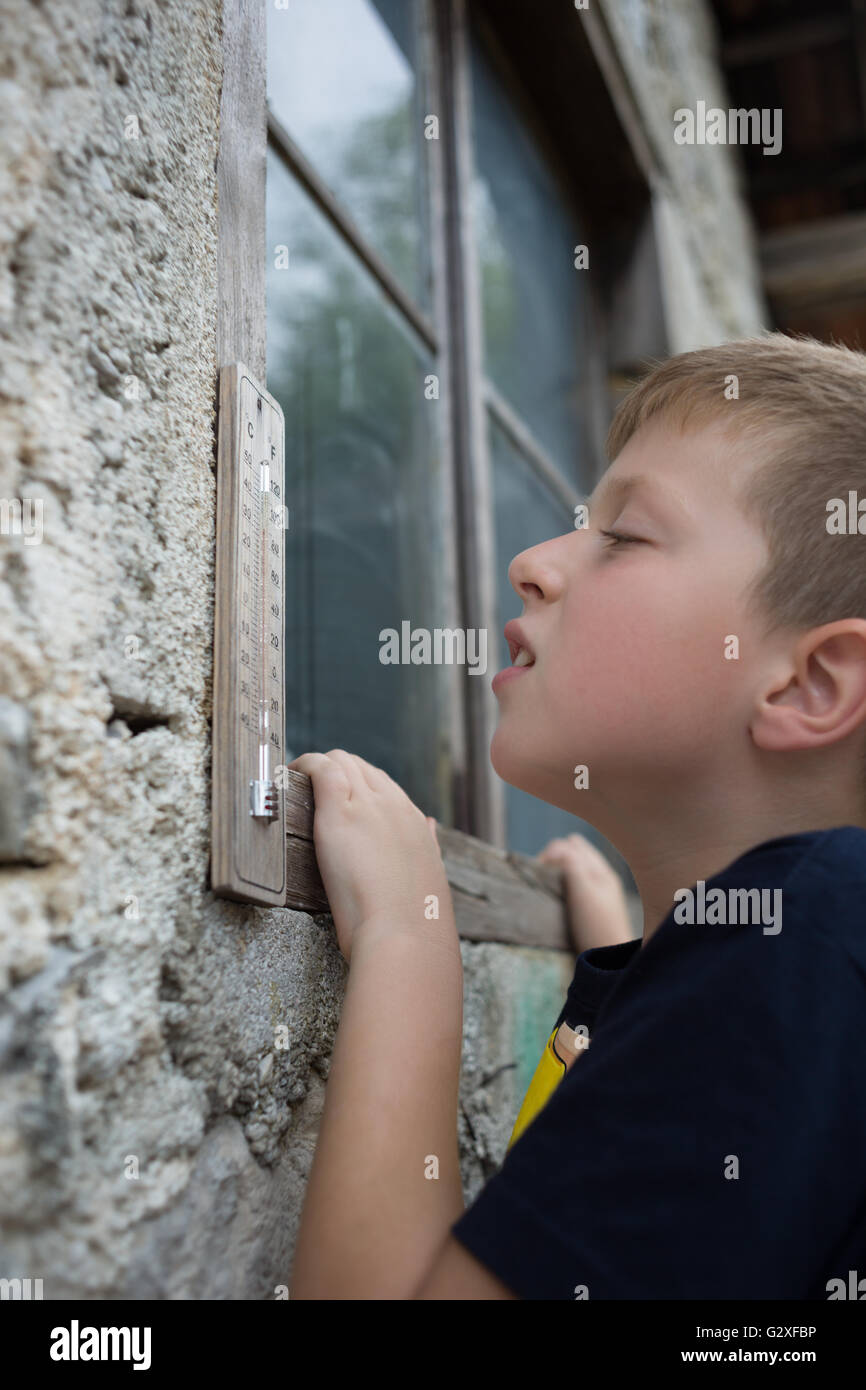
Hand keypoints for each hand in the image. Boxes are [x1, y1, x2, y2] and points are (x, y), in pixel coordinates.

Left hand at [286, 750, 454, 962]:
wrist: (406, 936)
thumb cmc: (414, 922)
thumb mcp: (429, 877)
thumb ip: (426, 847)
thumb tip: (428, 826)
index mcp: (414, 823)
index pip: (382, 785)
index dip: (356, 787)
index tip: (337, 801)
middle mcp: (394, 806)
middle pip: (360, 767)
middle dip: (334, 772)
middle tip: (310, 792)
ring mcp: (368, 805)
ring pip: (342, 760)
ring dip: (317, 767)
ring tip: (295, 785)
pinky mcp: (340, 813)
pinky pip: (322, 768)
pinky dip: (304, 764)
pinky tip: (290, 775)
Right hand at [536, 833, 633, 953]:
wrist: (611, 964)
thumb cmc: (596, 927)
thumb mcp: (583, 890)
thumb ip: (571, 863)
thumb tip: (555, 847)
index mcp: (601, 870)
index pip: (570, 845)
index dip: (551, 853)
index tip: (539, 873)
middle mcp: (601, 878)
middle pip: (571, 854)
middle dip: (553, 861)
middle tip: (542, 881)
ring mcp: (597, 895)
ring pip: (571, 871)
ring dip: (557, 875)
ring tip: (547, 891)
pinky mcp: (590, 911)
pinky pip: (572, 888)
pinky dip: (561, 889)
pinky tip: (556, 902)